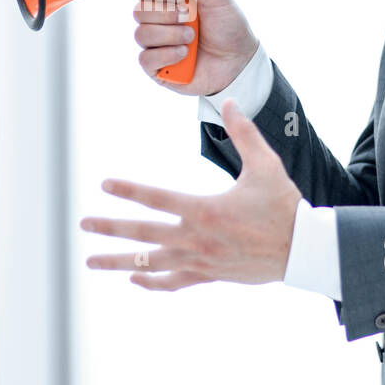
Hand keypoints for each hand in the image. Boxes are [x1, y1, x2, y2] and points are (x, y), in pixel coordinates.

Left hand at [81, 99, 300, 289]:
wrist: (302, 250)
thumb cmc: (283, 205)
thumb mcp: (265, 165)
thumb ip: (244, 133)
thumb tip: (229, 102)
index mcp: (204, 210)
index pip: (156, 198)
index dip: (128, 190)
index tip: (104, 185)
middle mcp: (196, 239)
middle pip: (142, 234)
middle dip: (109, 228)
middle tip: (82, 224)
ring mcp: (199, 261)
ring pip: (150, 263)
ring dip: (118, 262)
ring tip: (90, 261)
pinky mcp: (208, 276)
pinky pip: (173, 282)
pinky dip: (151, 282)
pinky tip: (133, 278)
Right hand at [132, 0, 257, 95]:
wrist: (240, 60)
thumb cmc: (228, 27)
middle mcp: (160, 20)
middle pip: (138, 11)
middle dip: (164, 14)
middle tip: (187, 16)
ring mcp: (157, 44)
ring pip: (141, 34)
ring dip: (169, 35)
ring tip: (191, 37)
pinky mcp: (157, 67)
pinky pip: (145, 58)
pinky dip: (166, 55)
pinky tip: (184, 54)